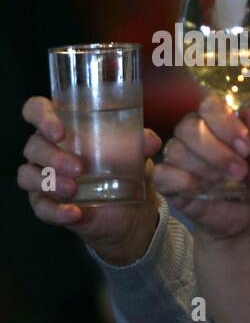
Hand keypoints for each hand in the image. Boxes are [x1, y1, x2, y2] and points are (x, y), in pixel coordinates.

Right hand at [18, 95, 162, 264]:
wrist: (131, 211)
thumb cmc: (125, 169)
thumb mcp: (135, 153)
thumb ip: (140, 142)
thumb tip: (149, 140)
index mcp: (62, 127)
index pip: (36, 110)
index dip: (41, 116)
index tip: (59, 131)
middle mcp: (46, 150)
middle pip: (34, 146)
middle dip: (52, 156)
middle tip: (78, 167)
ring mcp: (42, 177)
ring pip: (28, 175)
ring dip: (49, 182)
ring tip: (73, 189)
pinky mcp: (46, 204)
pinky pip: (40, 207)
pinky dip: (55, 211)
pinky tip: (74, 212)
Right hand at [153, 97, 249, 240]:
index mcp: (221, 122)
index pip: (210, 106)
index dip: (225, 123)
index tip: (247, 147)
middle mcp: (196, 136)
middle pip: (189, 127)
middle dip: (217, 150)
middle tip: (241, 171)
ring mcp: (181, 159)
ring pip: (177, 150)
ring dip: (206, 168)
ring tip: (228, 183)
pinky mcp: (171, 183)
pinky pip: (162, 174)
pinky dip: (181, 180)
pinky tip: (201, 188)